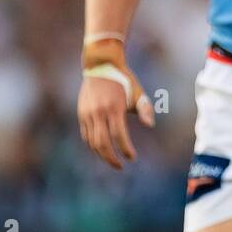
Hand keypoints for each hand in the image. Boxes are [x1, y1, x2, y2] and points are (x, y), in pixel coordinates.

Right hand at [77, 42, 155, 169]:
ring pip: (92, 141)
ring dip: (101, 154)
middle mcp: (98, 112)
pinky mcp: (81, 113)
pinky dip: (93, 145)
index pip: (118, 136)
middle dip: (111, 158)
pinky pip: (86, 135)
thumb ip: (145, 109)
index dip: (125, 149)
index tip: (132, 158)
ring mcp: (87, 113)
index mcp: (114, 108)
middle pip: (102, 143)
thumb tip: (150, 125)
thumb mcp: (138, 92)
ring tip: (112, 160)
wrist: (101, 64)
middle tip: (120, 166)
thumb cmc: (124, 80)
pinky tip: (102, 149)